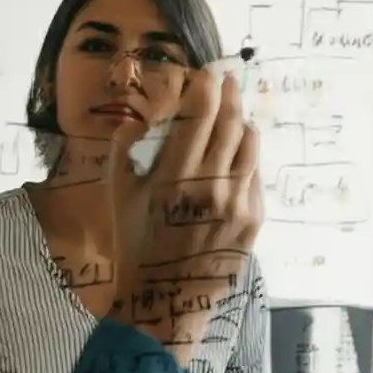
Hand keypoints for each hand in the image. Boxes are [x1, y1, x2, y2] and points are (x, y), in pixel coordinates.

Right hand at [105, 71, 262, 359]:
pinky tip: (237, 155)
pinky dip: (247, 158)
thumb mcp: (118, 195)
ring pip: (250, 145)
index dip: (206, 85)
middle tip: (226, 80)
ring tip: (235, 113)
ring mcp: (237, 203)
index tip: (206, 72)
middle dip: (228, 94)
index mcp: (174, 176)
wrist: (165, 300)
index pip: (200, 113)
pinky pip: (254, 175)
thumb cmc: (134, 245)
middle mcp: (211, 185)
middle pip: (230, 122)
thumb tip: (142, 116)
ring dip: (242, 122)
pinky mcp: (253, 220)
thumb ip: (126, 148)